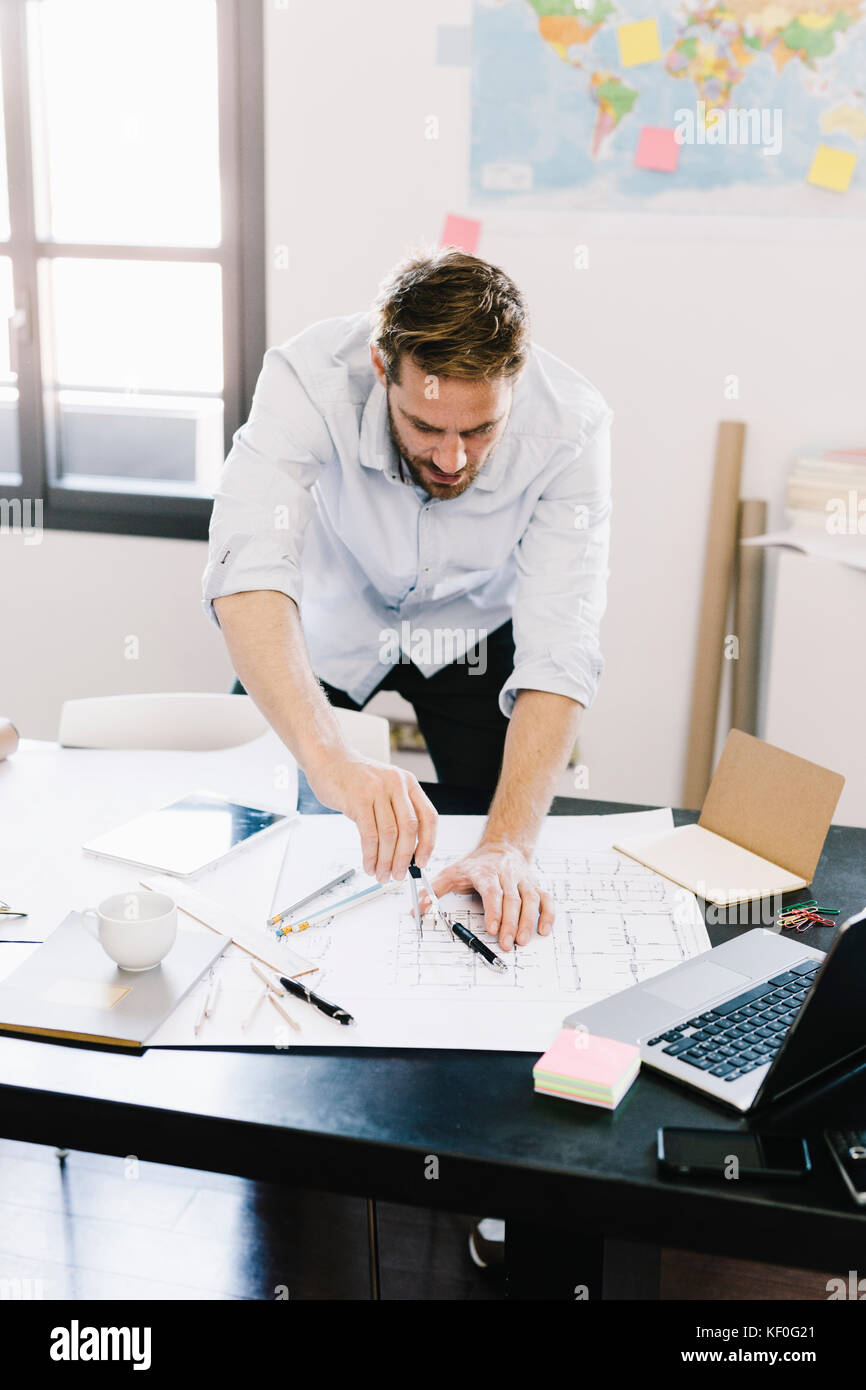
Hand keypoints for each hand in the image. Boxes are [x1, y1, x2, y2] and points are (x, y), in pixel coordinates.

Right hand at [305, 755, 436, 882]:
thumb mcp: (385, 787)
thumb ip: (397, 810)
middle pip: (409, 829)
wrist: (328, 758)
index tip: (421, 861)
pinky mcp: (358, 799)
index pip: (428, 817)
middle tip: (398, 875)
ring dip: (386, 861)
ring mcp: (377, 790)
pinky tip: (368, 864)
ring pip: (389, 835)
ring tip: (381, 874)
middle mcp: (396, 784)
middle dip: (404, 858)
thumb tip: (405, 850)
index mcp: (408, 783)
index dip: (428, 843)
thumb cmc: (355, 777)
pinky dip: (370, 855)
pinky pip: (369, 834)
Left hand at [424, 841, 553, 951]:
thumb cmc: (475, 865)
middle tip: (506, 943)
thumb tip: (417, 910)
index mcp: (486, 871)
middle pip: (512, 898)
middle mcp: (507, 874)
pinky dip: (548, 914)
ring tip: (522, 940)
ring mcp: (523, 880)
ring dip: (528, 921)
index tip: (491, 928)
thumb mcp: (451, 873)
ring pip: (531, 899)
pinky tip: (543, 929)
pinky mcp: (534, 885)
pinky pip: (546, 899)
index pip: (492, 890)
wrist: (501, 847)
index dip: (493, 909)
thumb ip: (433, 892)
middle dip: (510, 923)